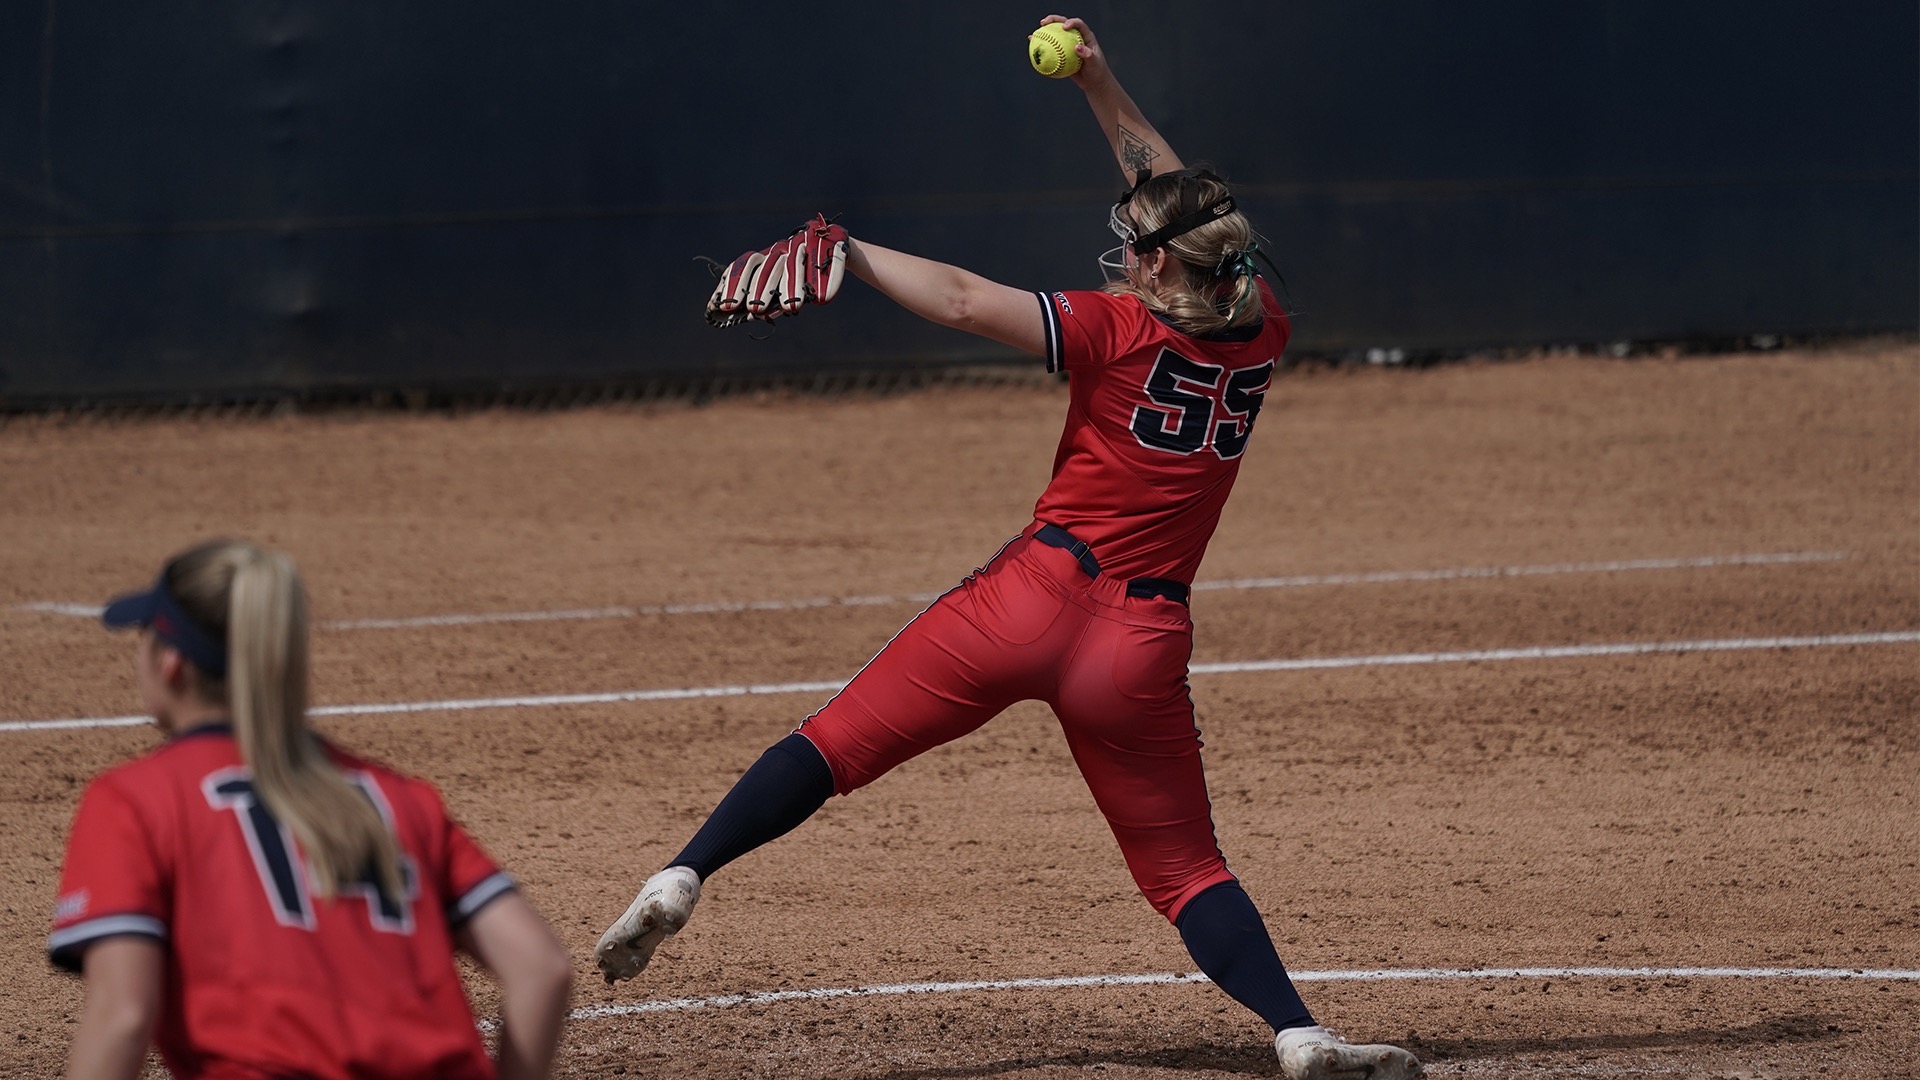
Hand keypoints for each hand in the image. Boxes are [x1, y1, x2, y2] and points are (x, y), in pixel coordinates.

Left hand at [705, 214, 847, 327]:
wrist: (839, 248)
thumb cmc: (807, 274)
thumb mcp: (786, 287)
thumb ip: (770, 300)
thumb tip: (753, 316)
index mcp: (768, 255)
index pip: (745, 265)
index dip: (733, 283)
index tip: (724, 306)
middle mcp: (784, 247)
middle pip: (767, 265)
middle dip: (759, 288)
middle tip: (755, 309)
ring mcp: (807, 242)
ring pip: (795, 264)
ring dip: (791, 287)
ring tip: (790, 308)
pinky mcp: (831, 243)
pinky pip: (826, 260)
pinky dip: (826, 279)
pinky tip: (823, 299)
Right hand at [1038, 15, 1110, 86]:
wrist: (1094, 82)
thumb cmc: (1097, 71)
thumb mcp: (1094, 63)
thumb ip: (1087, 54)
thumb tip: (1076, 47)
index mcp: (1086, 36)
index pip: (1078, 24)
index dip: (1071, 22)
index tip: (1064, 27)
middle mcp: (1076, 37)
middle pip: (1063, 24)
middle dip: (1053, 20)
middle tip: (1043, 23)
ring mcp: (1068, 45)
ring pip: (1055, 36)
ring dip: (1044, 33)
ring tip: (1033, 34)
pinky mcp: (1062, 54)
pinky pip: (1051, 50)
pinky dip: (1042, 48)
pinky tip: (1032, 49)